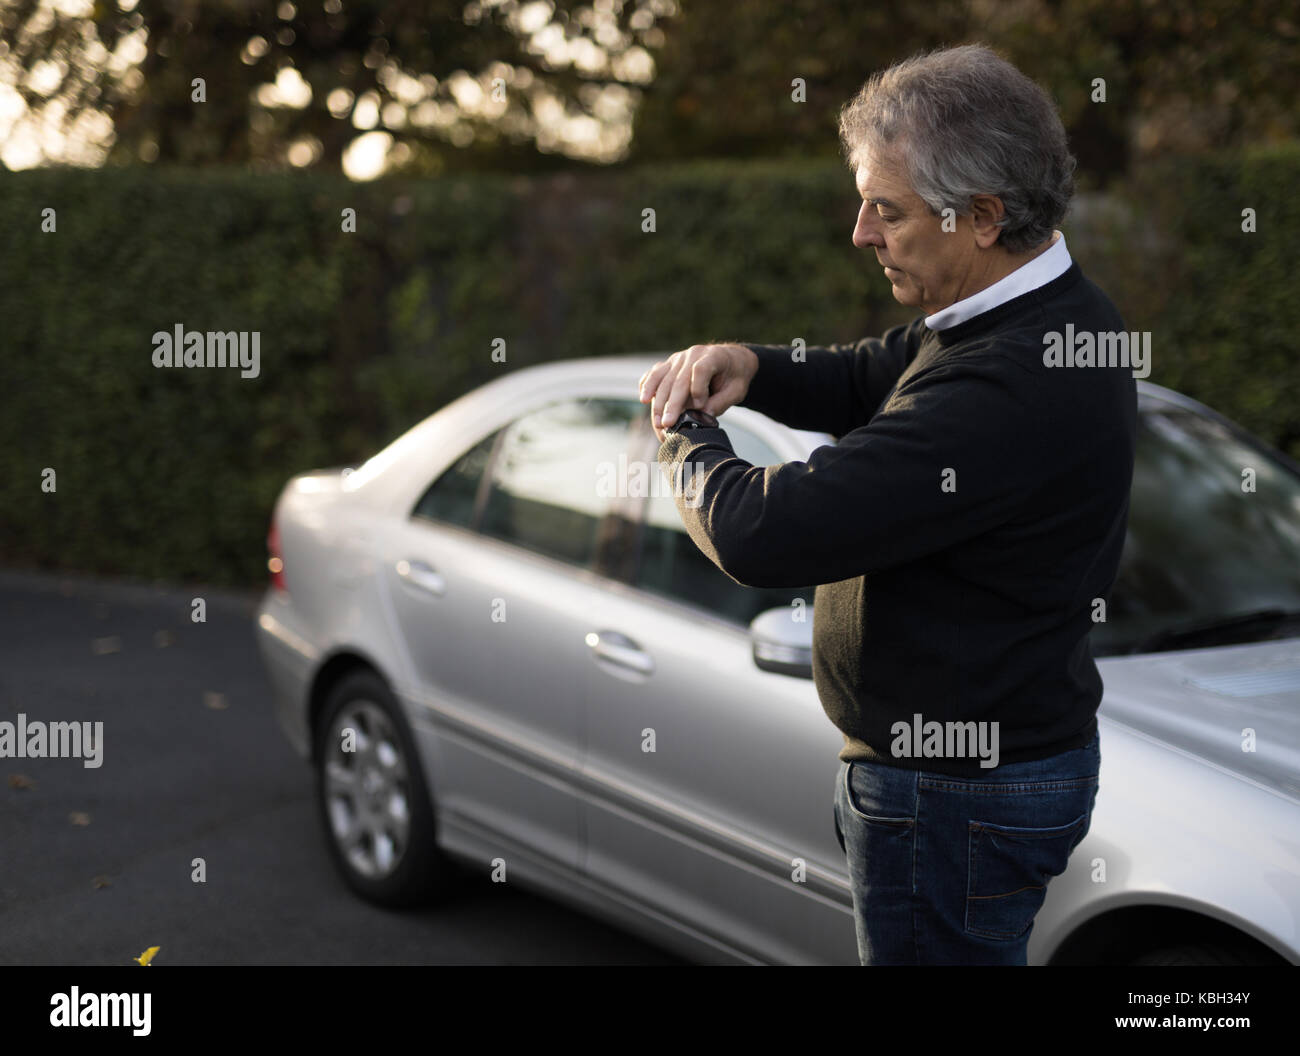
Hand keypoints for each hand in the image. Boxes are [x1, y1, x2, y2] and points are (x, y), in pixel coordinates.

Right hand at [638, 343, 757, 442]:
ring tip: (657, 422)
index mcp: (713, 356)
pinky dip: (647, 385)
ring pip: (662, 379)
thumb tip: (703, 416)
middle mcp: (692, 354)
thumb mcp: (737, 390)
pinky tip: (644, 399)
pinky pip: (654, 374)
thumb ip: (722, 402)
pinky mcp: (669, 364)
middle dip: (671, 404)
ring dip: (657, 402)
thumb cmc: (735, 377)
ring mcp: (678, 358)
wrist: (731, 360)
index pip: (700, 370)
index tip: (700, 406)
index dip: (698, 389)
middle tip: (667, 425)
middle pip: (678, 379)